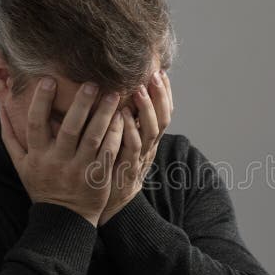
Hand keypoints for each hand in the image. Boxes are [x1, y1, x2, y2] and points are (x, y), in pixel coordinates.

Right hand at [0, 77, 124, 225]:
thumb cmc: (42, 187)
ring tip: (113, 94)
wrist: (63, 219)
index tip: (48, 80)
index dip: (41, 102)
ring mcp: (80, 169)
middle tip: (92, 83)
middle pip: (69, 128)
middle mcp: (58, 161)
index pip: (36, 124)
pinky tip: (121, 117)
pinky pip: (108, 151)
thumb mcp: (21, 165)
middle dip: (80, 104)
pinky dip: (115, 134)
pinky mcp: (99, 176)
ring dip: (103, 115)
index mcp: (38, 156)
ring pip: (93, 138)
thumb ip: (10, 136)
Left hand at [97, 69, 173, 225]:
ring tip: (139, 89)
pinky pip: (132, 148)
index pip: (165, 111)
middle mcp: (150, 146)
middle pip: (163, 117)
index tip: (161, 71)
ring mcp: (140, 158)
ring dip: (146, 109)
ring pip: (152, 131)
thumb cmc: (111, 166)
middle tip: (154, 74)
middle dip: (160, 95)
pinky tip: (121, 115)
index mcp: (150, 138)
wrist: (108, 202)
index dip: (165, 92)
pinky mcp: (127, 169)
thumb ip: (123, 118)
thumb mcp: (121, 140)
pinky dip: (129, 130)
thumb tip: (116, 90)